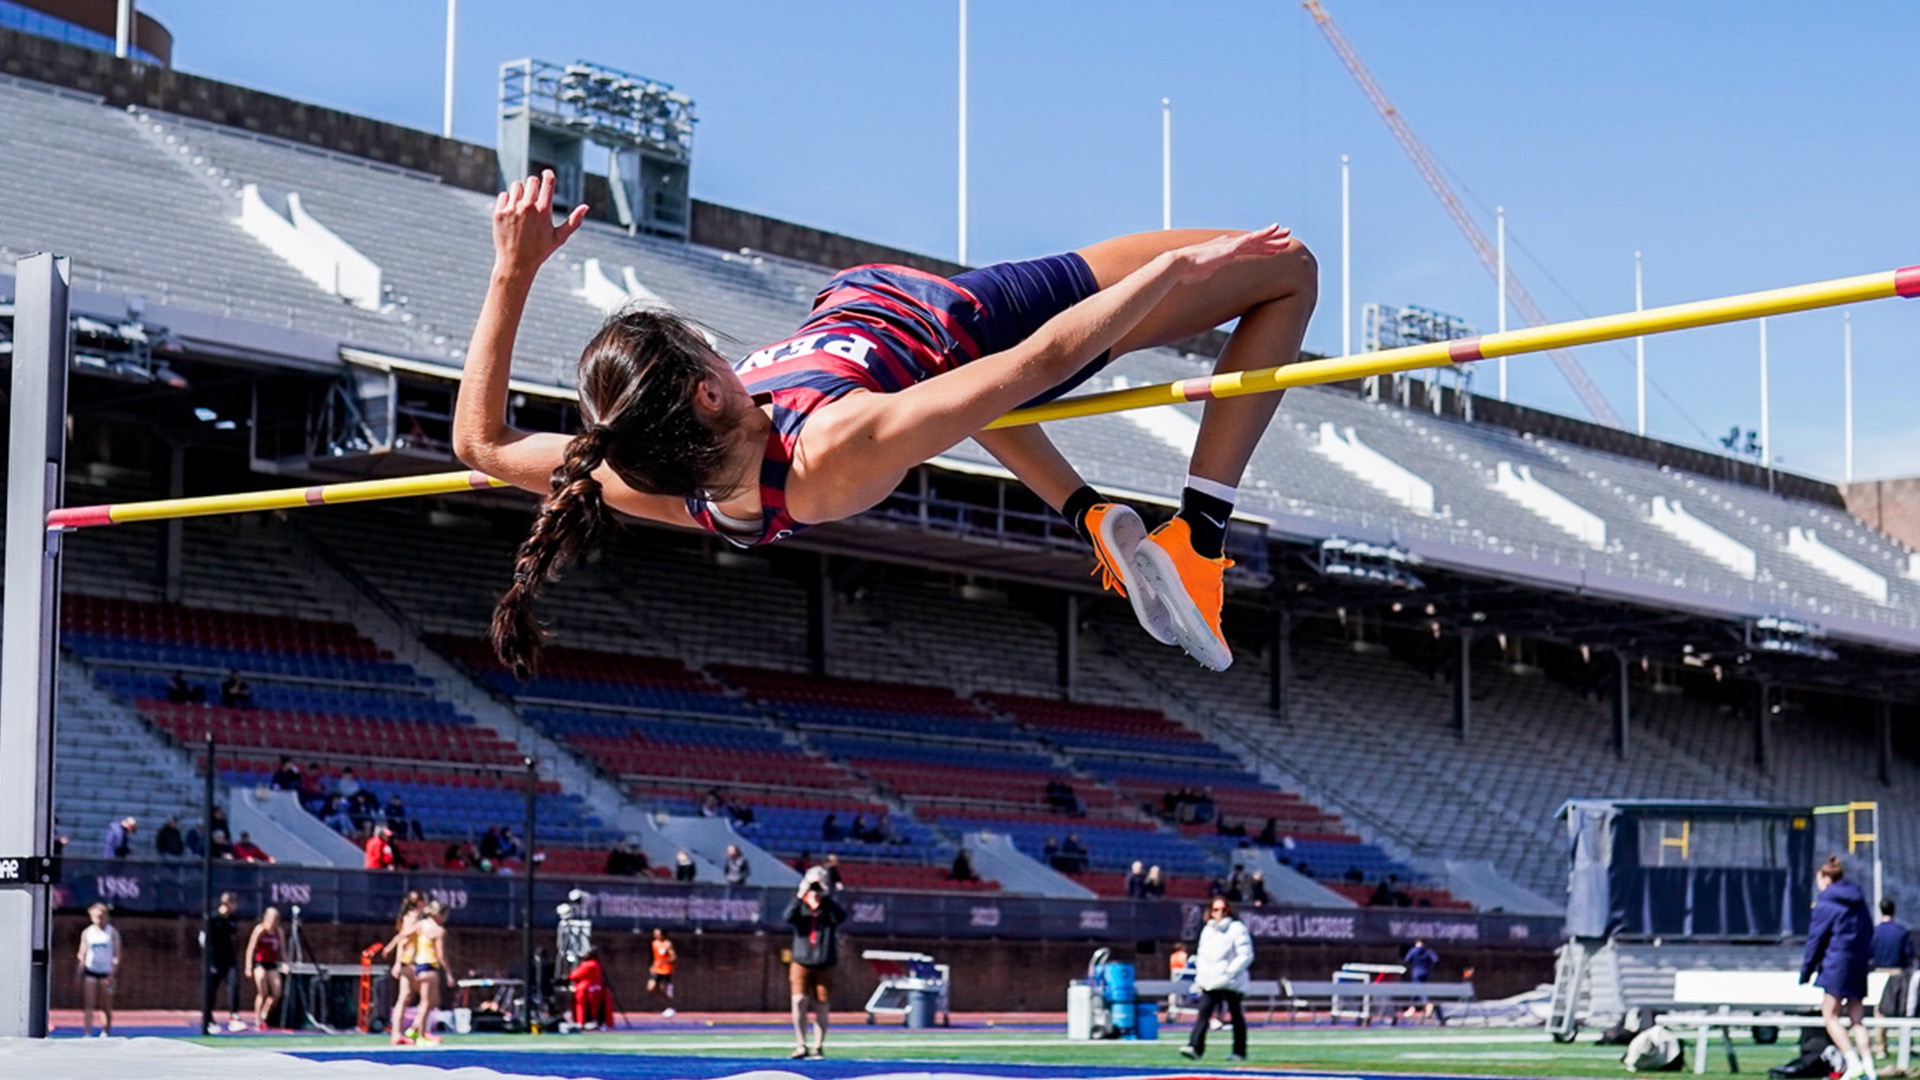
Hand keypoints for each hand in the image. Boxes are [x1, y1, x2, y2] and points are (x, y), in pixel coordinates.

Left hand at [492, 169, 589, 278]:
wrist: (516, 263)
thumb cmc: (540, 251)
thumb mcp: (559, 238)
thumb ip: (573, 221)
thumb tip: (586, 207)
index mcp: (543, 211)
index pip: (547, 182)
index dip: (548, 174)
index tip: (547, 173)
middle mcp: (527, 207)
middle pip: (531, 180)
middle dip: (534, 185)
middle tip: (534, 195)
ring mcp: (512, 209)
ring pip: (516, 185)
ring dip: (521, 192)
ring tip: (522, 205)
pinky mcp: (499, 213)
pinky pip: (504, 195)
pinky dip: (508, 200)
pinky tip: (512, 212)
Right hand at [1170, 224, 1293, 283]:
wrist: (1179, 265)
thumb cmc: (1187, 271)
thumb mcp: (1201, 273)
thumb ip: (1206, 271)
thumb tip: (1202, 274)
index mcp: (1225, 252)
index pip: (1248, 249)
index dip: (1262, 248)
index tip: (1273, 249)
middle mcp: (1229, 246)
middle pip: (1256, 242)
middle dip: (1272, 240)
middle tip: (1286, 236)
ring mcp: (1230, 245)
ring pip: (1257, 239)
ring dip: (1273, 237)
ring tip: (1287, 233)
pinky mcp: (1230, 248)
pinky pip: (1251, 240)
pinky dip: (1263, 235)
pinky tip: (1274, 230)